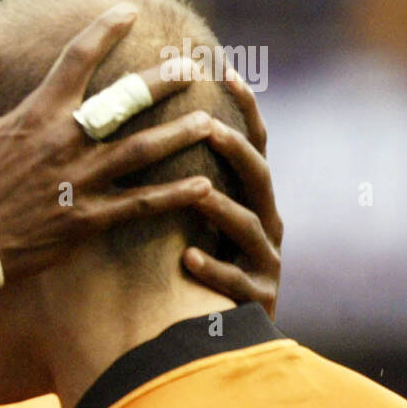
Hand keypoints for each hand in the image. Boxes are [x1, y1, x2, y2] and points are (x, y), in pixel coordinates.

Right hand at [0, 5, 215, 280]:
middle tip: (192, 67)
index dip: (105, 30)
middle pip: (125, 100)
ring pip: (142, 149)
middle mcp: (63, 141)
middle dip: (162, 81)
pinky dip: (173, 195)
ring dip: (179, 133)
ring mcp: (79, 180)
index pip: (76, 59)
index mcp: (35, 114)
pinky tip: (203, 186)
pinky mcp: (86, 219)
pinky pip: (140, 204)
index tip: (129, 11)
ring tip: (209, 120)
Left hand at [184, 71, 282, 317]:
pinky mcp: (258, 299)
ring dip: (224, 207)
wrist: (218, 335)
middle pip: (257, 177)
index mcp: (248, 199)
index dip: (243, 110)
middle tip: (207, 128)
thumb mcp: (192, 216)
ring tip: (199, 194)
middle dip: (236, 151)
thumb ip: (182, 175)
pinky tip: (189, 257)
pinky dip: (214, 268)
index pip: (249, 145)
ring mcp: (265, 261)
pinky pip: (235, 282)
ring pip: (251, 226)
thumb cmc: (196, 264)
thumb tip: (141, 124)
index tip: (227, 72)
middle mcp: (265, 223)